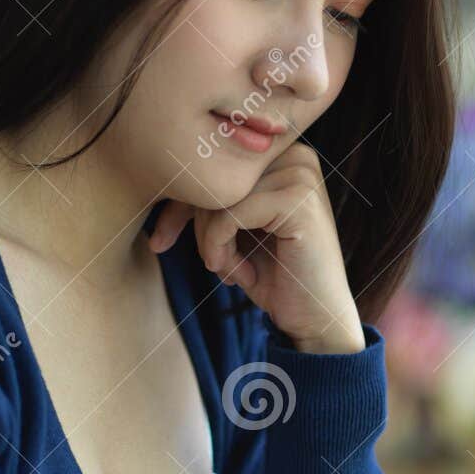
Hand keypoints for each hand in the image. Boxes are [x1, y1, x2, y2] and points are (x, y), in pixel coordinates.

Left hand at [147, 143, 365, 353]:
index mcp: (282, 155)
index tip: (158, 241)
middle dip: (193, 226)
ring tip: (232, 271)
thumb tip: (157, 175)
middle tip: (212, 264)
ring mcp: (300, 175)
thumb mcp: (235, 230)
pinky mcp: (297, 201)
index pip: (213, 164)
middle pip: (212, 177)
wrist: (317, 317)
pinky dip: (221, 250)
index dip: (179, 204)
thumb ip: (211, 197)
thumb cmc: (274, 274)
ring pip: (217, 197)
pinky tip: (242, 277)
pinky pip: (228, 216)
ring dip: (211, 244)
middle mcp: (295, 155)